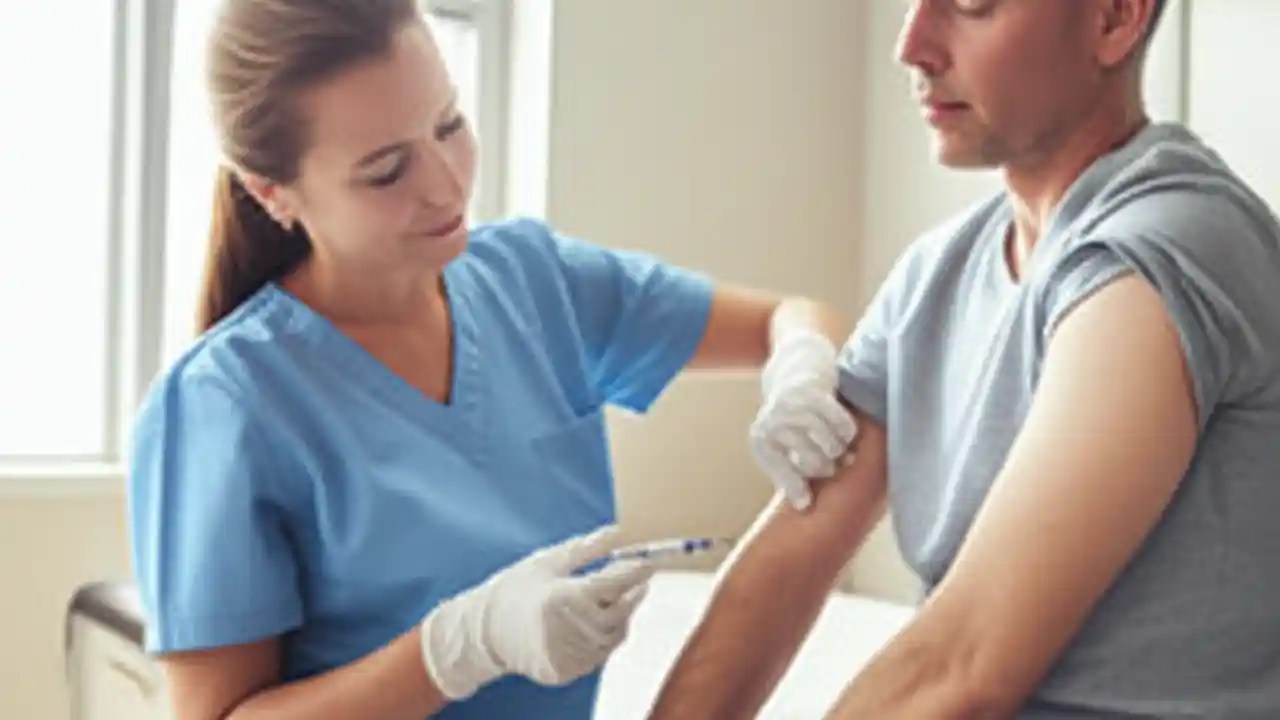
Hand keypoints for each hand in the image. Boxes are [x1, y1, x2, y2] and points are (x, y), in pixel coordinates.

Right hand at [420, 526, 652, 699]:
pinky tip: (596, 619)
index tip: (650, 560)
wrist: (485, 630)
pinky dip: (606, 635)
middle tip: (638, 576)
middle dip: (632, 592)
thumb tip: (620, 531)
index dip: (636, 570)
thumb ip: (588, 548)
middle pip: (620, 611)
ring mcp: (568, 654)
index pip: (614, 582)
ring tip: (614, 597)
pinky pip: (601, 652)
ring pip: (615, 634)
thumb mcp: (549, 561)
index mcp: (562, 597)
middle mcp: (567, 629)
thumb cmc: (517, 589)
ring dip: (621, 614)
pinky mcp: (568, 670)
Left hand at [750, 329, 857, 510]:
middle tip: (836, 464)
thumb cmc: (793, 415)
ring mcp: (792, 406)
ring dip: (841, 451)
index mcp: (762, 440)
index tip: (808, 503)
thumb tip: (806, 509)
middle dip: (829, 469)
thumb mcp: (784, 442)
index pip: (782, 475)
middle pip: (813, 464)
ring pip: (830, 445)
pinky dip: (849, 433)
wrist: (797, 364)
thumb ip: (792, 471)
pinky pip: (841, 424)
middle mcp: (772, 423)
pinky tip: (850, 434)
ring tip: (843, 449)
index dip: (796, 490)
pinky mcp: (813, 391)